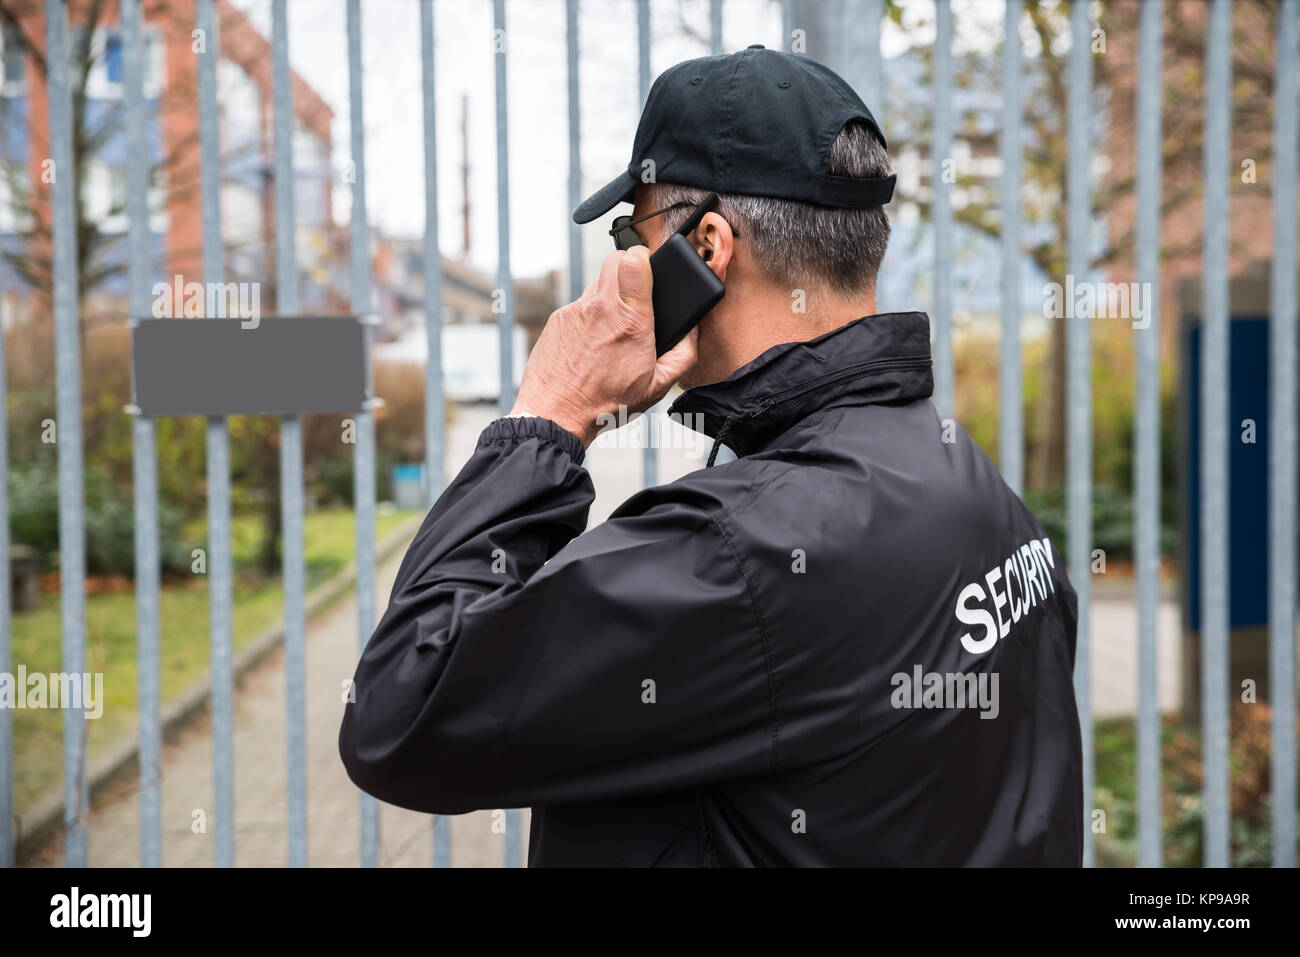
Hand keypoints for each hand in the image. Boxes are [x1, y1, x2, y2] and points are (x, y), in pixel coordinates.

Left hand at [509, 245, 698, 446]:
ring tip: (615, 325)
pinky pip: (580, 304)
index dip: (644, 258)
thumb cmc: (606, 404)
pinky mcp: (558, 318)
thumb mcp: (657, 387)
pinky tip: (593, 341)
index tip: (650, 270)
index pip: (634, 260)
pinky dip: (590, 315)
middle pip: (615, 259)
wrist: (557, 415)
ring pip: (597, 282)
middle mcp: (601, 308)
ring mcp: (576, 311)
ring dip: (610, 294)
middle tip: (637, 291)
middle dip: (629, 267)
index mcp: (632, 321)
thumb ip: (684, 355)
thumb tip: (693, 332)